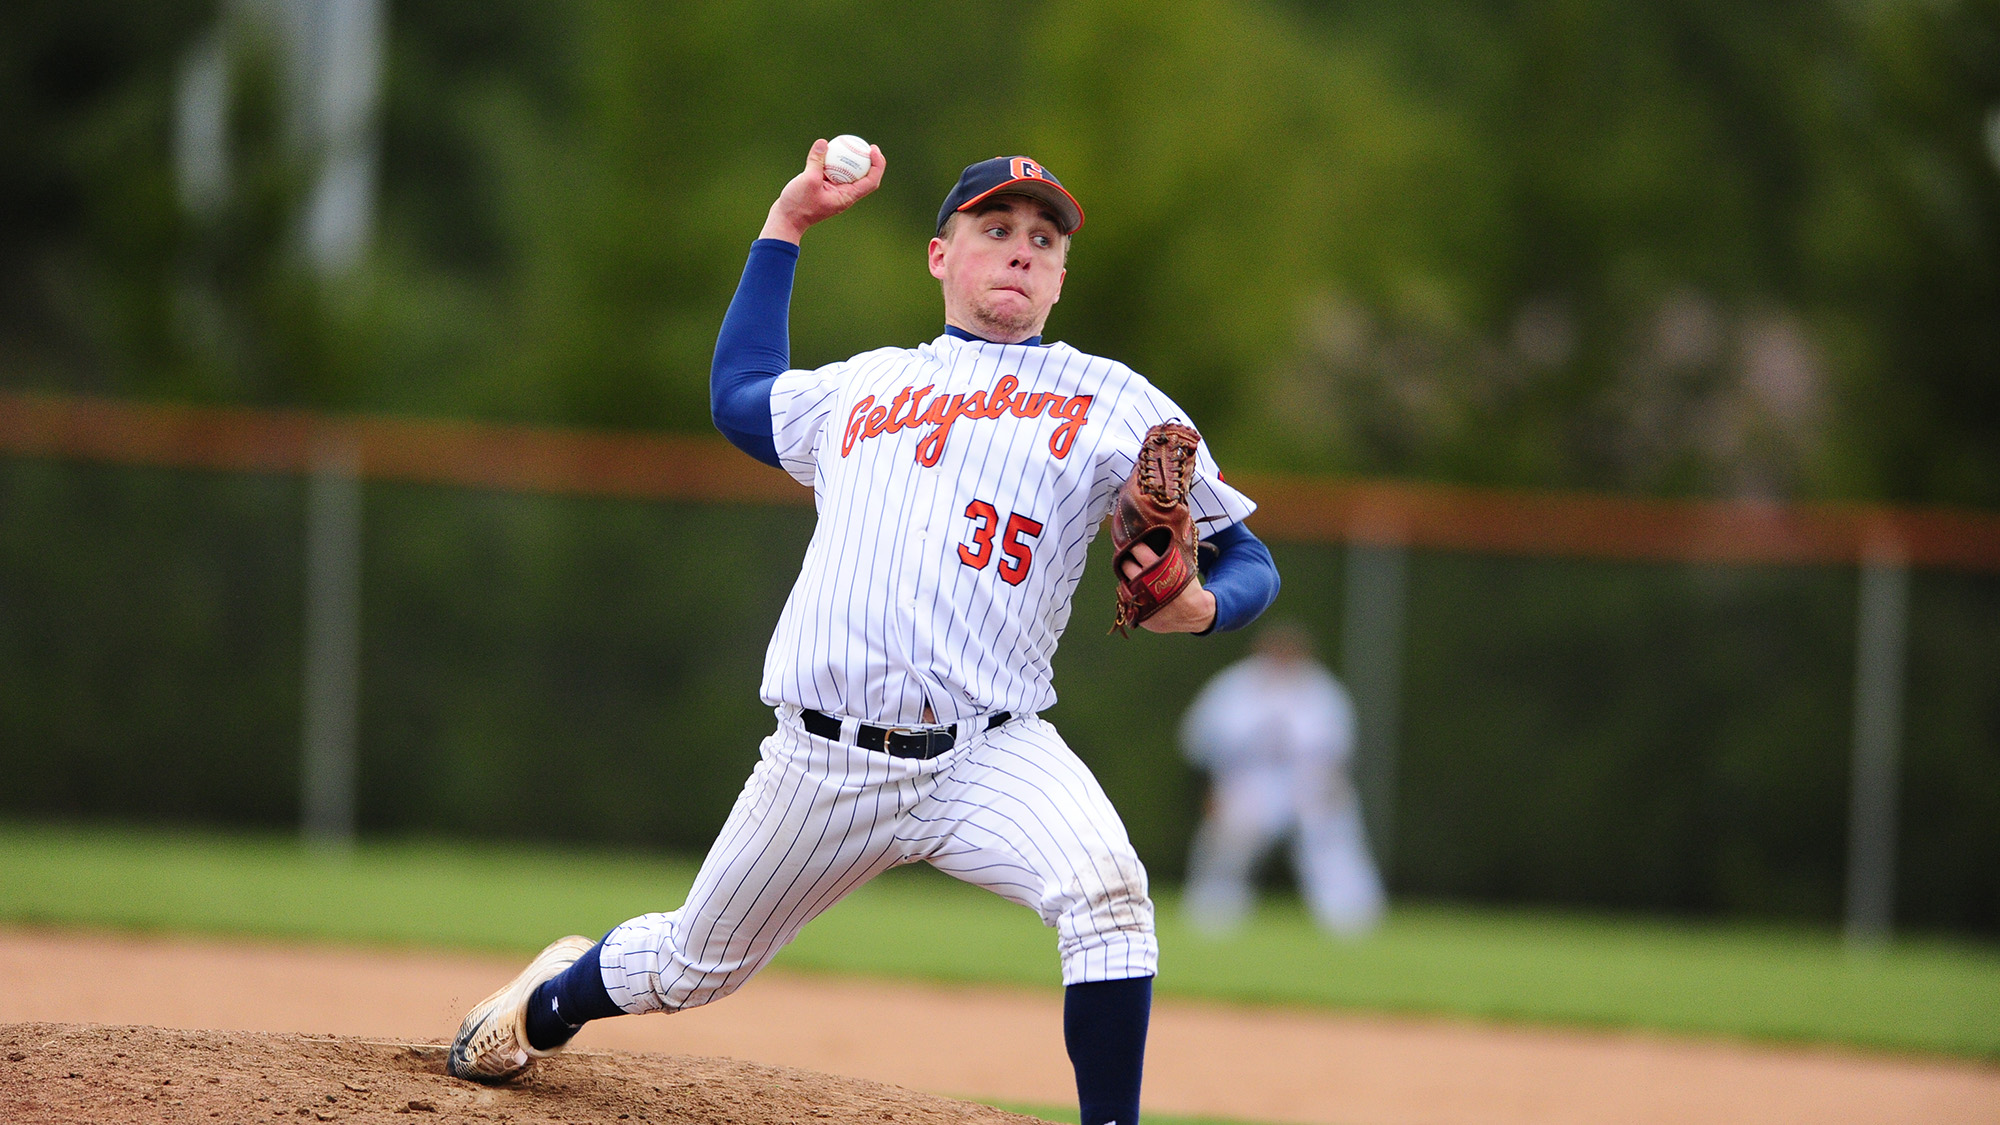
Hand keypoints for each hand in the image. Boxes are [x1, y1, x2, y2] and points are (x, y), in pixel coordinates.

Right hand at [759, 138, 885, 242]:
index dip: (877, 165)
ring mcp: (834, 193)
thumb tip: (823, 142)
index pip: (871, 181)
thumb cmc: (798, 205)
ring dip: (849, 160)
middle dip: (867, 160)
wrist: (785, 220)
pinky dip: (833, 162)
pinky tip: (827, 150)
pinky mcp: (824, 189)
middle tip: (864, 145)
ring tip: (847, 144)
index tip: (873, 149)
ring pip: (847, 174)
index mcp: (847, 197)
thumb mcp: (808, 180)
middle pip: (863, 176)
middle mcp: (844, 195)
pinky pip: (833, 173)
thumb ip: (816, 161)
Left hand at [1118, 542, 1216, 632]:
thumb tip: (1150, 535)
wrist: (1193, 613)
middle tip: (1131, 559)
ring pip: (1124, 583)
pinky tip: (1139, 590)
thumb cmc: (1185, 585)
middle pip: (1126, 566)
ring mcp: (1140, 602)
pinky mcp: (1138, 615)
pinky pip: (1127, 599)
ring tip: (1135, 575)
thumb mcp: (1180, 565)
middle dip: (1128, 561)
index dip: (1134, 545)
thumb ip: (1166, 551)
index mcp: (1158, 569)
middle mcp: (1146, 585)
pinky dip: (1131, 593)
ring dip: (1127, 577)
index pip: (1137, 549)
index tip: (1133, 542)